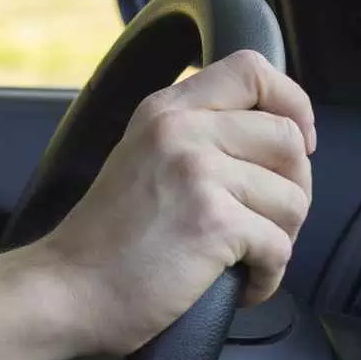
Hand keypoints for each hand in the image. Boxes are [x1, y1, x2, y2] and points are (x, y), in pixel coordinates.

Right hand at [29, 50, 317, 355]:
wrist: (66, 289)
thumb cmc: (106, 241)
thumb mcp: (142, 159)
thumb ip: (196, 137)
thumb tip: (279, 141)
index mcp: (164, 111)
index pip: (253, 70)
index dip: (292, 104)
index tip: (294, 143)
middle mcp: (180, 131)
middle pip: (288, 139)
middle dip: (292, 190)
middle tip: (259, 222)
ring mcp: (197, 173)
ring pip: (294, 199)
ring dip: (279, 238)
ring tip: (237, 256)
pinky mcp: (213, 221)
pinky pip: (281, 248)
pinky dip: (266, 278)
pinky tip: (235, 284)